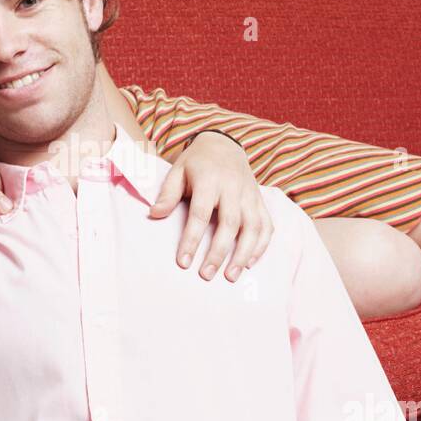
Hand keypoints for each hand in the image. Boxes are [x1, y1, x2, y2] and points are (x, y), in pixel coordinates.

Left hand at [148, 132, 272, 281]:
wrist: (223, 145)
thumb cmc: (196, 162)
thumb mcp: (177, 171)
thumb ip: (168, 194)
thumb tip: (154, 214)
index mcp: (209, 180)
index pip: (200, 213)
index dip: (192, 239)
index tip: (184, 261)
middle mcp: (233, 188)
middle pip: (229, 223)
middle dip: (219, 252)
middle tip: (207, 274)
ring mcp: (250, 195)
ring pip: (252, 227)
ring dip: (244, 253)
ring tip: (231, 276)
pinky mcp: (260, 200)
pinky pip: (266, 225)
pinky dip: (261, 245)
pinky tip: (250, 263)